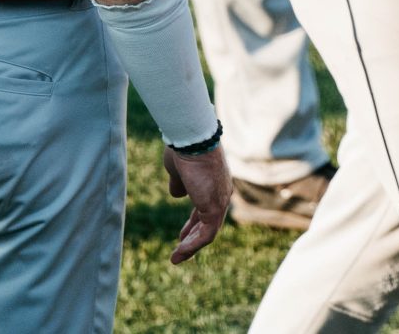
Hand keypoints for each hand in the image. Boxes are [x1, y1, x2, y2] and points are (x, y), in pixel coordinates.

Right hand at [161, 143, 231, 263]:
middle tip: (182, 245)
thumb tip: (176, 194)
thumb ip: (179, 183)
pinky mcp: (215, 208)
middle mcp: (221, 192)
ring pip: (209, 231)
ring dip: (192, 245)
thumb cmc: (184, 149)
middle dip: (194, 235)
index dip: (193, 222)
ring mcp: (220, 200)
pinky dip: (193, 245)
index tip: (183, 233)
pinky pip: (206, 234)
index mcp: (214, 182)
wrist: (191, 140)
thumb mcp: (178, 170)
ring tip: (176, 257)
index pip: (206, 207)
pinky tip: (179, 252)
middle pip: (210, 221)